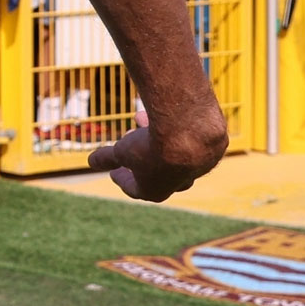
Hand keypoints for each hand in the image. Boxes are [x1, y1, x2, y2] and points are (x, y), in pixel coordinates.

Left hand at [87, 105, 226, 201]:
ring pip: (174, 152)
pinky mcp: (213, 149)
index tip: (113, 172)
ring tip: (139, 117)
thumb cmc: (151, 145)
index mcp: (157, 191)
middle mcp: (181, 183)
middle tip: (127, 142)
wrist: (189, 130)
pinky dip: (175, 128)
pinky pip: (190, 138)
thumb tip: (91, 163)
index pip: (137, 190)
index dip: (123, 180)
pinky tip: (164, 113)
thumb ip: (108, 158)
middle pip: (159, 174)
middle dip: (141, 158)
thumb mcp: (123, 151)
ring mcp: (199, 167)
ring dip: (154, 137)